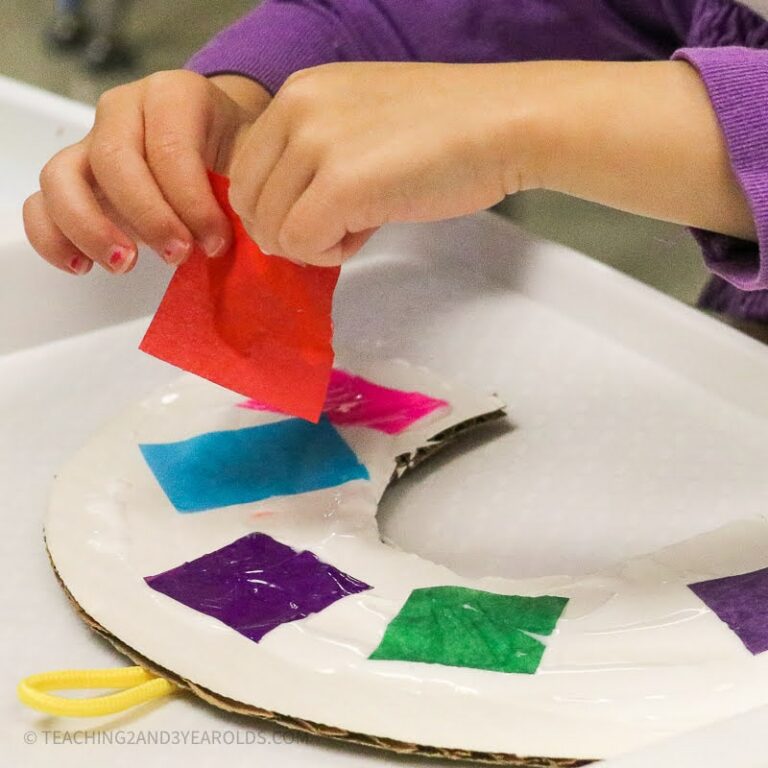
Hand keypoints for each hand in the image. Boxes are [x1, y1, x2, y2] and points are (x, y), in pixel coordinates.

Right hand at [24, 70, 269, 275]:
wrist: (217, 142)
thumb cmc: (235, 155)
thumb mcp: (253, 161)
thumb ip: (249, 190)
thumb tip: (253, 239)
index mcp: (175, 95)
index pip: (170, 146)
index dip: (192, 203)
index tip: (215, 243)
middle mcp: (125, 109)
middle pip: (114, 160)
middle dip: (148, 217)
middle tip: (179, 256)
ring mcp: (91, 142)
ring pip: (61, 177)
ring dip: (91, 227)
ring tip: (125, 264)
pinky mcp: (73, 176)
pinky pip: (40, 203)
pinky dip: (52, 237)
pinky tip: (83, 266)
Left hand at [228, 62, 536, 264]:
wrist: (503, 124)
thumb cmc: (446, 129)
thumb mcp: (359, 124)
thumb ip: (314, 158)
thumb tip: (283, 224)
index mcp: (298, 91)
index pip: (245, 168)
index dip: (275, 207)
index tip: (320, 214)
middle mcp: (297, 109)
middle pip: (248, 202)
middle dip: (286, 230)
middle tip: (337, 229)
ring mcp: (317, 144)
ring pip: (270, 228)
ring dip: (311, 244)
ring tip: (359, 227)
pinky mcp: (342, 185)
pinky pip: (301, 244)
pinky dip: (329, 254)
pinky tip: (365, 234)